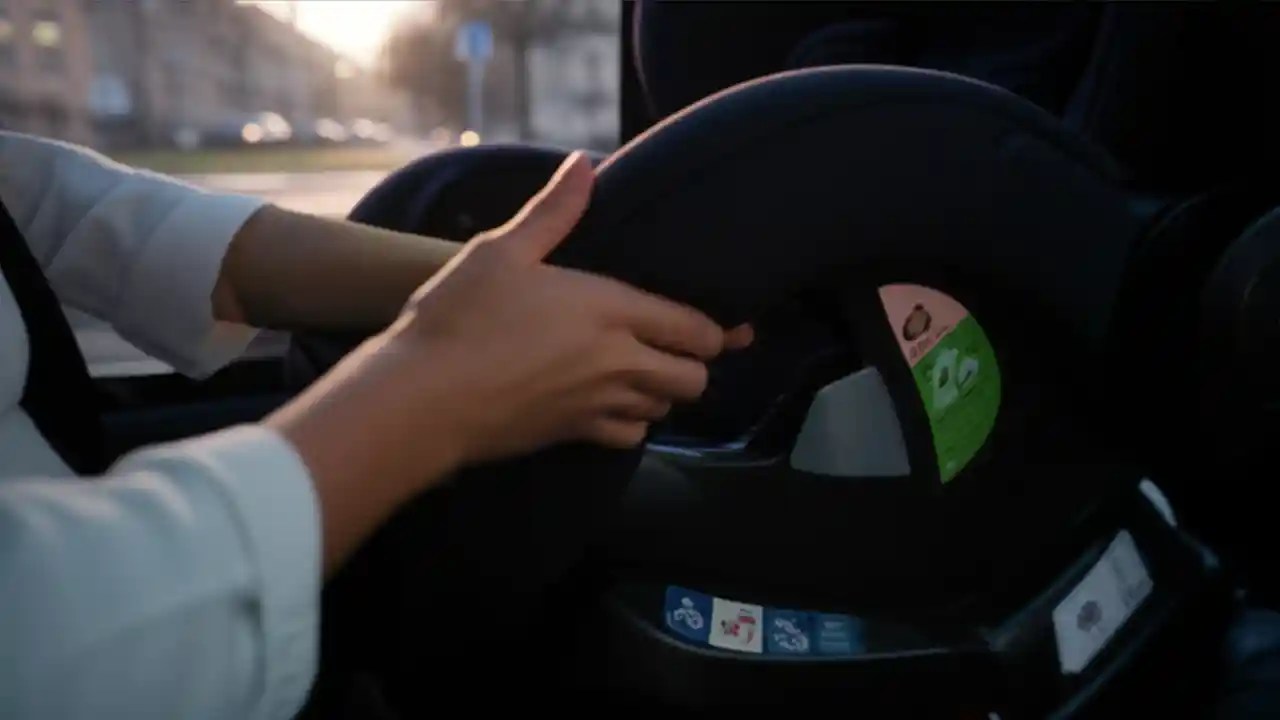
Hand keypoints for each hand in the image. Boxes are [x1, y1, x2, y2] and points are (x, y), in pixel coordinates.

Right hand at [269, 150, 751, 572]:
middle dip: (697, 364)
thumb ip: (553, 211)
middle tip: (683, 349)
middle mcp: (616, 361)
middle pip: (693, 377)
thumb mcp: (502, 250)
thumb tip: (584, 163)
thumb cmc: (458, 316)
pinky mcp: (573, 434)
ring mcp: (597, 403)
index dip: (719, 331)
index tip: (730, 329)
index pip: (693, 328)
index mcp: (609, 309)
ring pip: (664, 409)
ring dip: (665, 393)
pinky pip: (630, 437)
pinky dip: (633, 423)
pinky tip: (613, 406)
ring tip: (650, 373)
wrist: (422, 398)